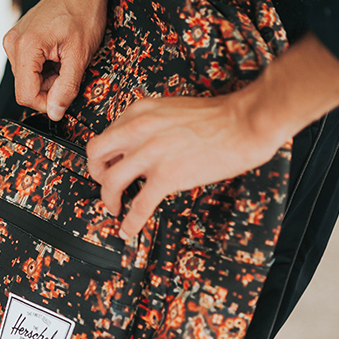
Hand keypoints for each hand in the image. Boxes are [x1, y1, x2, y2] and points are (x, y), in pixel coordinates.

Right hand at [2, 0, 111, 119]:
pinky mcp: (18, 38)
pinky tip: (59, 53)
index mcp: (25, 47)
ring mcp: (13, 40)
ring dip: (48, 77)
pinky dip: (45, 67)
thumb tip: (55, 112)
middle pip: (25, 87)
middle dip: (50, 88)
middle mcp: (12, 44)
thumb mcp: (81, 54)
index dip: (48, 104)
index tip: (67, 98)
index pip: (25, 95)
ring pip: (27, 77)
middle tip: (71, 71)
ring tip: (66, 59)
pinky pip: (28, 65)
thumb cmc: (83, 11)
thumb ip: (66, 87)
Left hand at [85, 93, 279, 239]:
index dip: (106, 153)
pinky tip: (128, 229)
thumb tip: (141, 145)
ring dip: (108, 198)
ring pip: (110, 181)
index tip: (109, 164)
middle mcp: (137, 131)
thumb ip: (150, 125)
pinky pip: (139, 205)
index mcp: (139, 112)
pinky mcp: (166, 176)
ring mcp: (149, 154)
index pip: (107, 134)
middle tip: (103, 183)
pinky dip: (130, 221)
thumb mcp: (170, 109)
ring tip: (114, 207)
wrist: (243, 123)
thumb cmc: (217, 117)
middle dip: (95, 173)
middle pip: (95, 154)